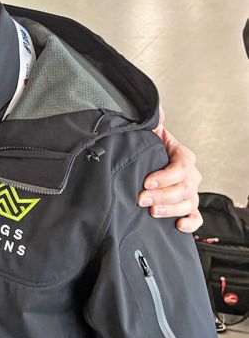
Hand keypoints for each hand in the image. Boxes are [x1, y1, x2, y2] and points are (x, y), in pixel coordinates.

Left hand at [138, 107, 202, 232]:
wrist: (151, 162)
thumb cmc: (152, 148)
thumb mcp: (152, 133)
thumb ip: (153, 123)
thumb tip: (157, 111)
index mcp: (184, 157)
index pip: (180, 168)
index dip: (164, 177)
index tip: (146, 181)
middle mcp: (191, 176)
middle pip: (183, 188)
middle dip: (162, 195)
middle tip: (142, 199)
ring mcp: (191, 193)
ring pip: (188, 204)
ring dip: (171, 209)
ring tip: (152, 212)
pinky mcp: (189, 208)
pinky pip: (196, 218)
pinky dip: (190, 223)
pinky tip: (179, 226)